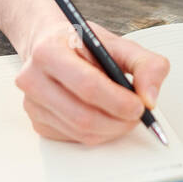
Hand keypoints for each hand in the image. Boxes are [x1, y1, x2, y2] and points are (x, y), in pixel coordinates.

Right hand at [14, 16, 169, 144]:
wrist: (50, 44)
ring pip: (80, 132)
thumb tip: (150, 98)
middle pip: (82, 115)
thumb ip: (144, 64)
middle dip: (118, 121)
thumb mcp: (117, 43)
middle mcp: (33, 78)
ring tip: (125, 115)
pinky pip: (74, 138)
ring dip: (111, 129)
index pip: (87, 85)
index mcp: (49, 51)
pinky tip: (105, 116)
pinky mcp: (37, 122)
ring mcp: (32, 104)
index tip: (140, 106)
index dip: (118, 101)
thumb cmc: (82, 43)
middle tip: (138, 115)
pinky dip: (97, 133)